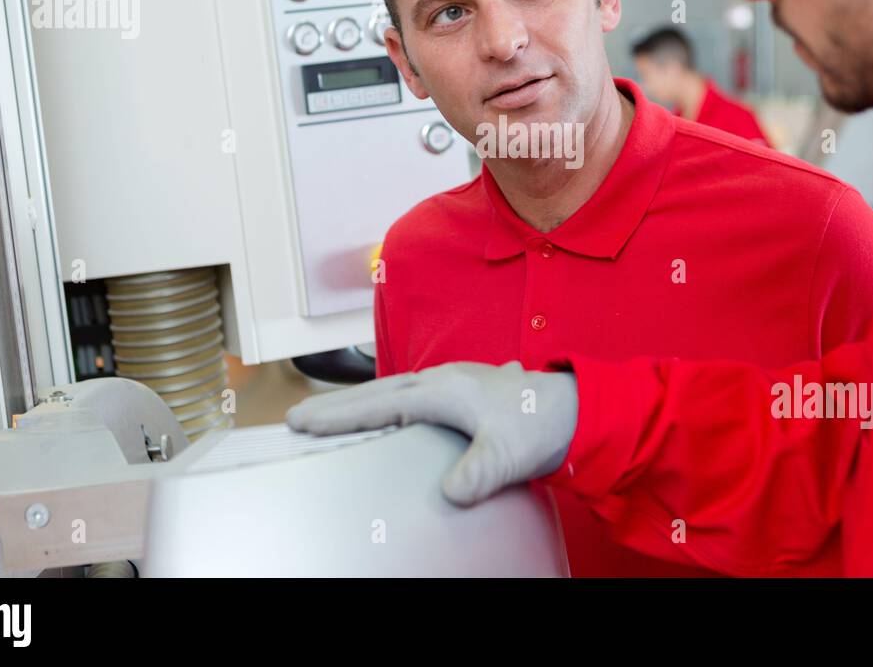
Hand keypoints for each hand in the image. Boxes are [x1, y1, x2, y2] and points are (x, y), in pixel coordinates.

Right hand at [286, 361, 577, 505]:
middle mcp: (444, 379)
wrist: (575, 409)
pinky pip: (411, 393)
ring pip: (393, 390)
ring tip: (327, 416)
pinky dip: (386, 402)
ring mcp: (453, 381)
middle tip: (297, 418)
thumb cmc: (540, 427)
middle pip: (378, 392)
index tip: (303, 422)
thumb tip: (452, 493)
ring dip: (359, 402)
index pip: (380, 405)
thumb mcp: (506, 457)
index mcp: (445, 391)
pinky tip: (382, 412)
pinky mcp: (463, 389)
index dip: (340, 416)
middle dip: (336, 406)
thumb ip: (477, 474)